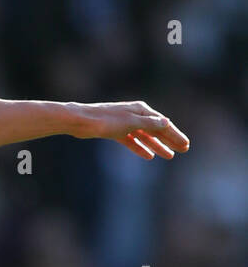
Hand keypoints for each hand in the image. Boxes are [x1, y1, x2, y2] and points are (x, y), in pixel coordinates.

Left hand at [70, 100, 189, 158]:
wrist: (81, 121)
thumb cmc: (105, 120)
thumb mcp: (130, 123)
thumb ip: (148, 124)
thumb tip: (166, 122)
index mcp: (141, 110)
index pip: (163, 124)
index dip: (175, 135)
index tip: (186, 145)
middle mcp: (135, 115)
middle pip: (157, 130)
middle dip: (170, 140)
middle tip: (184, 150)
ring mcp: (125, 124)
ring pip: (145, 137)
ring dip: (158, 146)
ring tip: (169, 156)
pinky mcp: (115, 132)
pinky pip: (132, 141)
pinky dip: (141, 148)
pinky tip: (148, 156)